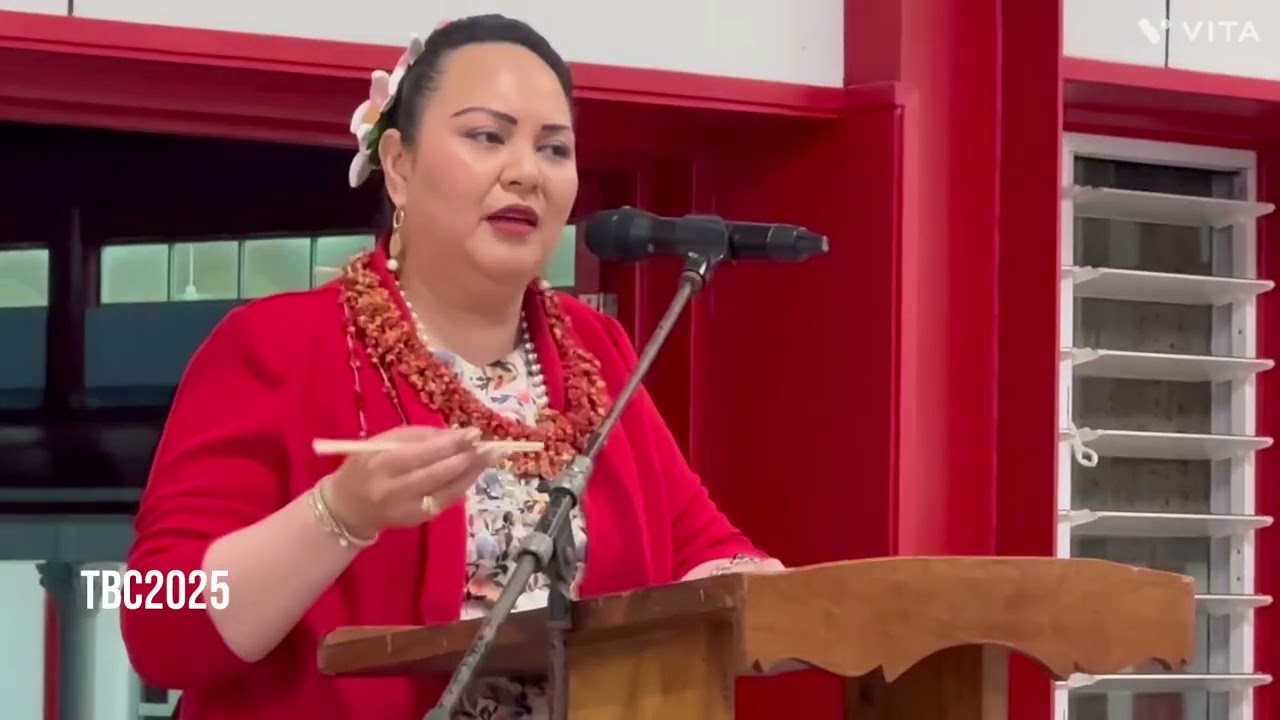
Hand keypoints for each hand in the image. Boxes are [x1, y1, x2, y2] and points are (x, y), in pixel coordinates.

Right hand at [321, 426, 492, 538]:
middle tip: (488, 446)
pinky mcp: (416, 521)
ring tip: (489, 458)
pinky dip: (461, 486)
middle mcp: (393, 489)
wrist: (346, 507)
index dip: (451, 444)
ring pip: (446, 491)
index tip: (473, 433)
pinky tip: (473, 474)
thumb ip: (416, 436)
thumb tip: (454, 434)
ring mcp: (406, 509)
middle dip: (466, 459)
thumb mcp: (381, 442)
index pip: (422, 453)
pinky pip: (445, 501)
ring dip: (471, 473)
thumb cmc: (365, 466)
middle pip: (437, 474)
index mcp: (381, 463)